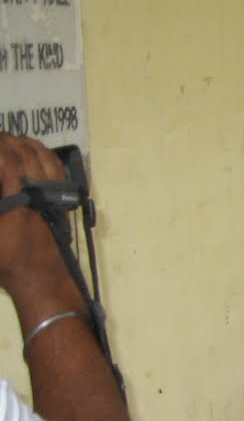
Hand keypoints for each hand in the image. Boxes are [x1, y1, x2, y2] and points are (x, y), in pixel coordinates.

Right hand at [0, 133, 67, 294]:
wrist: (41, 279)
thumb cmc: (6, 261)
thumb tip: (2, 190)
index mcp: (16, 197)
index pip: (8, 158)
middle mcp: (38, 190)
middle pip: (25, 151)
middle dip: (6, 141)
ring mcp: (53, 194)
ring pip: (43, 156)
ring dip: (24, 144)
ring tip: (8, 141)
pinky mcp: (62, 200)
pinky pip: (55, 168)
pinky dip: (43, 154)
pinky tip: (33, 153)